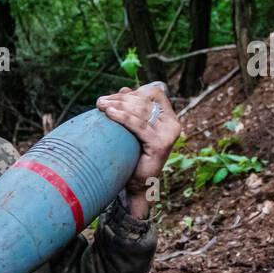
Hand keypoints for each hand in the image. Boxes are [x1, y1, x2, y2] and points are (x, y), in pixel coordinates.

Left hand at [96, 82, 181, 217]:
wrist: (137, 184)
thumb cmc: (133, 155)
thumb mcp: (133, 128)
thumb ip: (132, 109)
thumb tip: (125, 89)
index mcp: (169, 117)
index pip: (153, 93)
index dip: (133, 92)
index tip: (111, 97)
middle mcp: (173, 123)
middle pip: (145, 101)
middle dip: (120, 99)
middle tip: (100, 101)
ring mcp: (169, 134)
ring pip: (141, 111)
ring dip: (118, 105)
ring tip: (101, 105)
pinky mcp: (161, 144)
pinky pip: (139, 126)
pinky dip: (123, 117)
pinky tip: (110, 114)